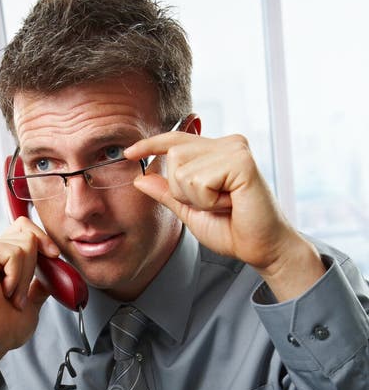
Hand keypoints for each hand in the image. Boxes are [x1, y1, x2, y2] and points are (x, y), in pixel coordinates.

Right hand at [0, 217, 58, 389]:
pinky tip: (2, 291)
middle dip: (34, 266)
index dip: (43, 239)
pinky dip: (16, 277)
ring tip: (9, 295)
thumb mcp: (32, 302)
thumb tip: (54, 271)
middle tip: (18, 294)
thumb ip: (40, 284)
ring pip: (26, 243)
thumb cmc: (4, 327)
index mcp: (1, 257)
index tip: (54, 256)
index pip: (26, 228)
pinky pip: (14, 252)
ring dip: (24, 277)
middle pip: (29, 233)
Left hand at [125, 132, 324, 299]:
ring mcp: (235, 149)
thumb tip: (141, 178)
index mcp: (217, 151)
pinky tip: (229, 204)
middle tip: (213, 204)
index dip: (151, 144)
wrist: (260, 248)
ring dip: (197, 198)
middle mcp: (227, 144)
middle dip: (183, 191)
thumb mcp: (190, 210)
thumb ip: (167, 193)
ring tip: (223, 205)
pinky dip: (208, 201)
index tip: (129, 153)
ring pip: (183, 170)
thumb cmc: (232, 230)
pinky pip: (200, 181)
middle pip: (174, 157)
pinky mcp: (242, 162)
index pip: (176, 140)